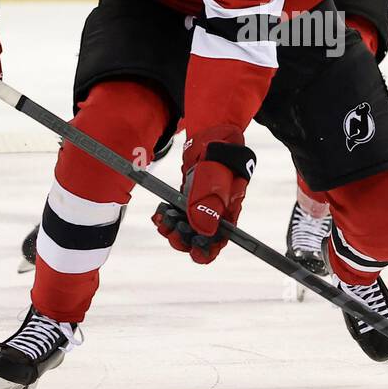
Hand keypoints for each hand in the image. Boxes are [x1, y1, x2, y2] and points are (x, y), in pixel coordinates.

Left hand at [153, 125, 254, 263]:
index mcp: (228, 215)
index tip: (193, 250)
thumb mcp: (213, 181)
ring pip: (184, 229)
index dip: (205, 252)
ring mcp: (200, 207)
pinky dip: (165, 216)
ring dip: (171, 229)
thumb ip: (207, 206)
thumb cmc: (220, 156)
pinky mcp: (188, 199)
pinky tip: (159, 211)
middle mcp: (214, 215)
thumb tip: (203, 234)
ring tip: (162, 218)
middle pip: (197, 241)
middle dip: (182, 239)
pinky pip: (176, 215)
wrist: (212, 136)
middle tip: (172, 228)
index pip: (218, 244)